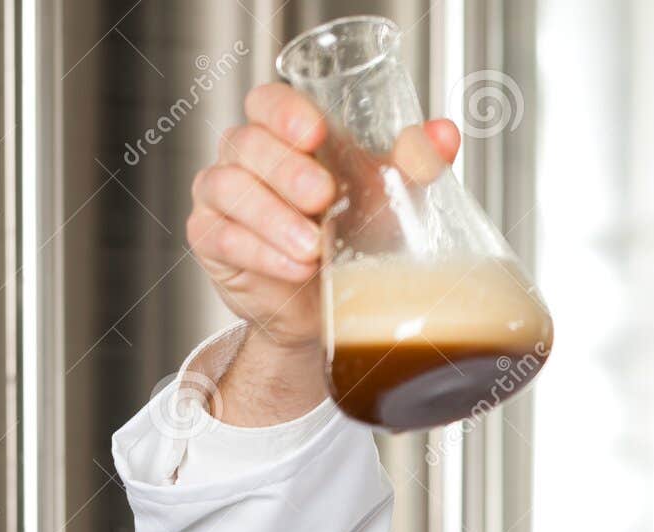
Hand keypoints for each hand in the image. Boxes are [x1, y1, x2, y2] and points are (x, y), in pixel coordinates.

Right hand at [186, 84, 459, 421]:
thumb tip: (444, 134)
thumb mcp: (387, 198)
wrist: (328, 307)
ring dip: (273, 217)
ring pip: (230, 188)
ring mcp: (220, 196)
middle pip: (249, 143)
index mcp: (283, 133)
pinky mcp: (210, 240)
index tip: (314, 132)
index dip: (284, 111)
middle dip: (286, 170)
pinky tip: (294, 267)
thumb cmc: (350, 237)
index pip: (267, 101)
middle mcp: (245, 157)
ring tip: (312, 247)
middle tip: (322, 197)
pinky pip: (222, 237)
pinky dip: (260, 252)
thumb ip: (412, 164)